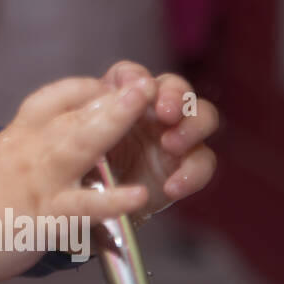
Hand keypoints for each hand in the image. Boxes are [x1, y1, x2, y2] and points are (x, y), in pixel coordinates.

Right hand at [0, 76, 154, 281]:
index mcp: (17, 136)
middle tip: (143, 83)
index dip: (86, 89)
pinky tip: (137, 196)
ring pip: (79, 146)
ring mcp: (38, 181)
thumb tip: (51, 143)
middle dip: (111, 97)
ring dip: (112, 122)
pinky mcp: (44, 217)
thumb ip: (26, 148)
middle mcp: (28, 150)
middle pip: (73, 114)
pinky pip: (82, 206)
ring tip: (141, 104)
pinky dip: (112, 201)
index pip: (53, 98)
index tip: (109, 86)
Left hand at [96, 61, 219, 226]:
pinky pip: (202, 163)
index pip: (133, 76)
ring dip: (192, 126)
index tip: (133, 85)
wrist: (97, 207)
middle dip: (175, 95)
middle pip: (176, 87)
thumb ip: (90, 121)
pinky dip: (192, 174)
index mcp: (123, 99)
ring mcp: (176, 135)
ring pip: (203, 116)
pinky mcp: (187, 165)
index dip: (135, 77)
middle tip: (165, 111)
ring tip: (171, 144)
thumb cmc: (85, 167)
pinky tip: (173, 187)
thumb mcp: (80, 145)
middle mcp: (154, 111)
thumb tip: (100, 99)